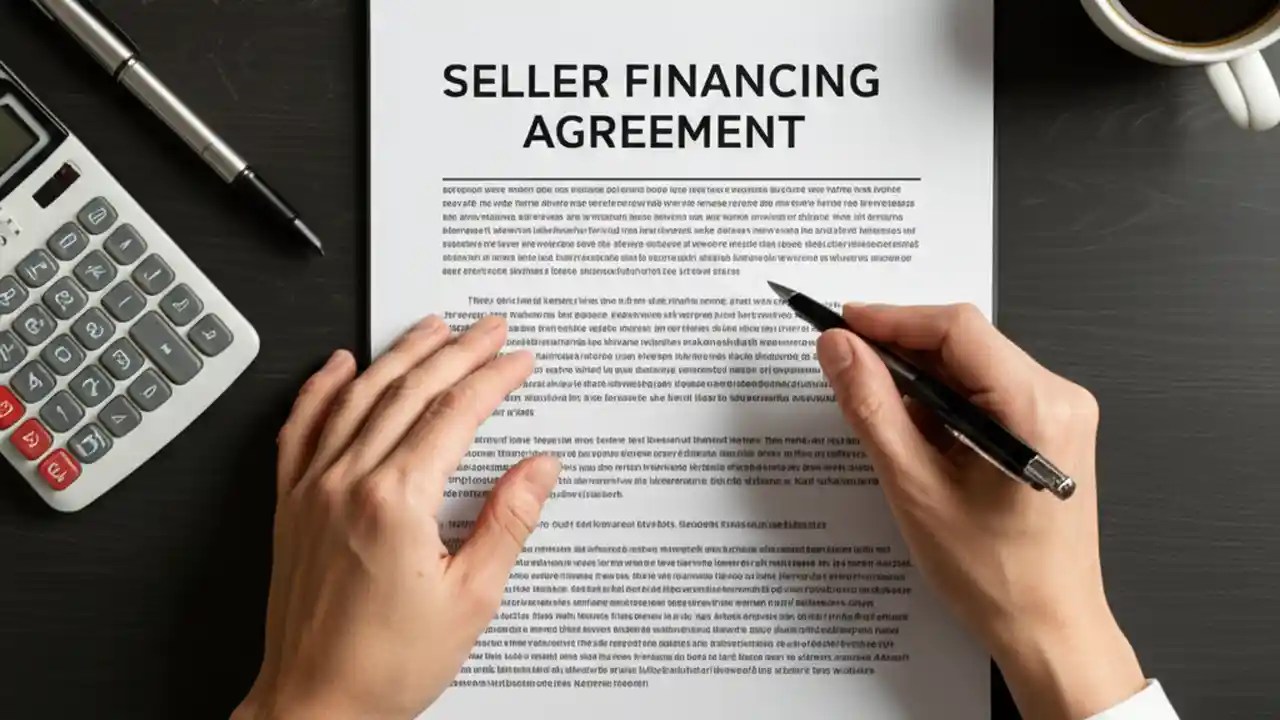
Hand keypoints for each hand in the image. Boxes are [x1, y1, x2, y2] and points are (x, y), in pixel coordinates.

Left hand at [233, 316, 558, 719]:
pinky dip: (320, 389)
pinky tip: (337, 365)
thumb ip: (507, 522)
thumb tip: (540, 469)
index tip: (518, 361)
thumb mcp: (472, 599)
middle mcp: (348, 483)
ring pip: (357, 397)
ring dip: (398, 355)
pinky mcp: (290, 506)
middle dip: (456, 352)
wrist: (315, 705)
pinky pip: (301, 429)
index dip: (492, 379)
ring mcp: (313, 490)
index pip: (455, 414)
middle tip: (489, 329)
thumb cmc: (387, 664)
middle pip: (410, 392)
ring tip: (430, 328)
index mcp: (397, 501)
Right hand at [816, 304, 1144, 719]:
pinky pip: (986, 391)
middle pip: (965, 342)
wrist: (1050, 630)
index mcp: (1038, 408)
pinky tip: (912, 429)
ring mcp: (1059, 413)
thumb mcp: (916, 489)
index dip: (892, 318)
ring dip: (919, 377)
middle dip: (900, 347)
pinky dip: (943, 400)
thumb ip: (873, 409)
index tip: (841, 324)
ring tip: (874, 405)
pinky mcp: (1049, 430)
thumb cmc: (995, 576)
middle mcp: (1060, 398)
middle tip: (843, 363)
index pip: (957, 329)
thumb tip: (839, 349)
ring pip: (973, 365)